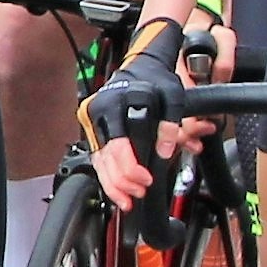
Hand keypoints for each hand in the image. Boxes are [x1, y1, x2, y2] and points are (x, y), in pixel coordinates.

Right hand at [78, 20, 185, 209]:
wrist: (140, 66)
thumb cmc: (156, 80)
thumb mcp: (174, 96)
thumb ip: (172, 124)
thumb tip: (164, 152)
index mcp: (116, 104)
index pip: (118, 144)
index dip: (131, 167)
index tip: (147, 180)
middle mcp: (99, 113)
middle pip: (106, 157)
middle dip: (123, 181)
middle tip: (139, 192)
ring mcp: (92, 122)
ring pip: (98, 160)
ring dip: (113, 184)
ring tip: (128, 200)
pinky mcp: (93, 130)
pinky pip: (98, 158)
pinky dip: (107, 176)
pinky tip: (117, 191)